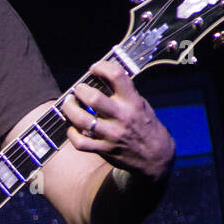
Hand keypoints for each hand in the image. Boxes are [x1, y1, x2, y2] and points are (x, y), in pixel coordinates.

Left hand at [63, 60, 174, 180]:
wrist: (155, 157)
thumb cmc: (146, 127)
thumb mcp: (141, 105)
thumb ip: (124, 93)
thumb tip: (103, 77)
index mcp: (133, 102)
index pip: (117, 76)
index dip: (102, 67)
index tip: (94, 68)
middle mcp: (122, 117)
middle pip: (93, 98)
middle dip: (81, 90)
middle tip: (78, 89)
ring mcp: (112, 135)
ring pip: (82, 120)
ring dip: (70, 109)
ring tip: (69, 103)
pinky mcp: (104, 150)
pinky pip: (80, 142)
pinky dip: (72, 133)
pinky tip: (72, 127)